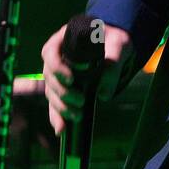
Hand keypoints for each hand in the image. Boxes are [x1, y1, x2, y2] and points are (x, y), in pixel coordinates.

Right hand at [40, 20, 133, 134]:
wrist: (116, 44)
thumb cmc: (114, 38)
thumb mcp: (119, 44)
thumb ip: (113, 63)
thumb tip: (103, 94)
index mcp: (64, 39)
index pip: (50, 52)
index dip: (56, 67)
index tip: (71, 79)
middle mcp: (57, 56)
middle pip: (49, 76)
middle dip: (62, 92)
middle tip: (81, 101)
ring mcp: (58, 73)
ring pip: (51, 92)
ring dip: (60, 107)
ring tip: (77, 116)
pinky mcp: (63, 87)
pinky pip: (55, 102)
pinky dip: (57, 116)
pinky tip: (61, 129)